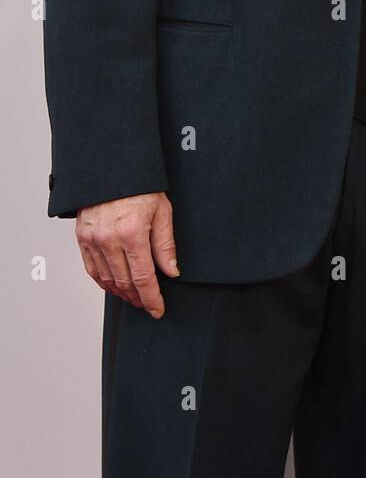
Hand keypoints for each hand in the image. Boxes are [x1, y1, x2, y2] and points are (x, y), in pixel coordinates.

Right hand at [75, 192, 177, 317]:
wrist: (112, 168)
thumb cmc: (140, 186)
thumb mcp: (162, 210)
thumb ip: (166, 244)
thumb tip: (171, 272)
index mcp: (132, 233)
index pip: (143, 277)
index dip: (151, 298)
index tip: (158, 309)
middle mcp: (109, 239)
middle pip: (124, 282)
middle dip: (138, 298)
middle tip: (147, 305)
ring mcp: (92, 239)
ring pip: (106, 279)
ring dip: (120, 293)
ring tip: (133, 298)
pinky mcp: (82, 237)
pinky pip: (91, 269)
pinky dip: (103, 282)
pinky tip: (113, 286)